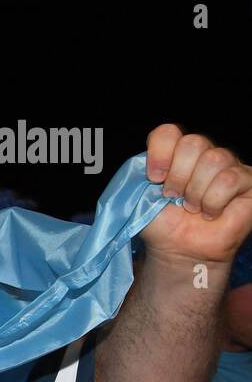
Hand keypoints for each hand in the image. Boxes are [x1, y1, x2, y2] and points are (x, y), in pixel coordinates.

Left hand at [140, 124, 251, 270]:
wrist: (180, 249)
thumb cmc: (163, 223)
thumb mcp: (141, 195)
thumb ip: (141, 172)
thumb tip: (149, 164)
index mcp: (176, 152)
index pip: (169, 132)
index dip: (160, 153)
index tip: (154, 178)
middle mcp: (204, 154)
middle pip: (193, 142)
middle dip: (178, 176)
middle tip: (173, 197)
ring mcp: (229, 165)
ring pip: (214, 159)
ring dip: (196, 191)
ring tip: (192, 208)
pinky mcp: (248, 181)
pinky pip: (230, 179)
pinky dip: (214, 201)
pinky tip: (210, 213)